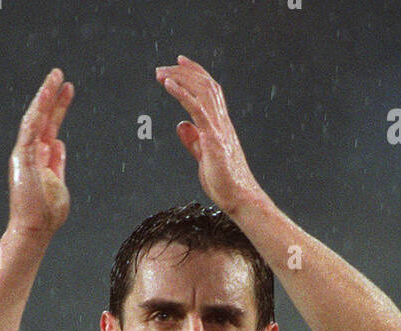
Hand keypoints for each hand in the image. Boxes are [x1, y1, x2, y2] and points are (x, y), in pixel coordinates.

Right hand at [8, 68, 73, 238]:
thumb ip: (58, 164)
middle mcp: (31, 153)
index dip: (59, 108)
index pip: (51, 127)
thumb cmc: (46, 215)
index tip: (68, 90)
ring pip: (34, 118)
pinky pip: (29, 128)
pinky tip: (45, 96)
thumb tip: (59, 143)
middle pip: (44, 118)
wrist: (34, 230)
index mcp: (41, 159)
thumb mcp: (59, 184)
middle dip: (53, 97)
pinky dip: (37, 110)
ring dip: (44, 96)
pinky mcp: (21, 157)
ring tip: (54, 77)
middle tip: (60, 75)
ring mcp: (25, 154)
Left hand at [155, 56, 262, 217]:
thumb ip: (193, 141)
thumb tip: (181, 126)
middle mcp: (221, 121)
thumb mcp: (204, 158)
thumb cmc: (225, 183)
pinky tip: (169, 85)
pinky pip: (197, 108)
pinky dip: (182, 93)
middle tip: (161, 68)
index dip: (195, 73)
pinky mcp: (213, 137)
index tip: (179, 62)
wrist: (240, 198)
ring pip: (202, 91)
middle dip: (183, 72)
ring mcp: (219, 128)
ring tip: (161, 73)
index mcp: (220, 124)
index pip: (209, 90)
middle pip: (205, 85)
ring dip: (180, 78)